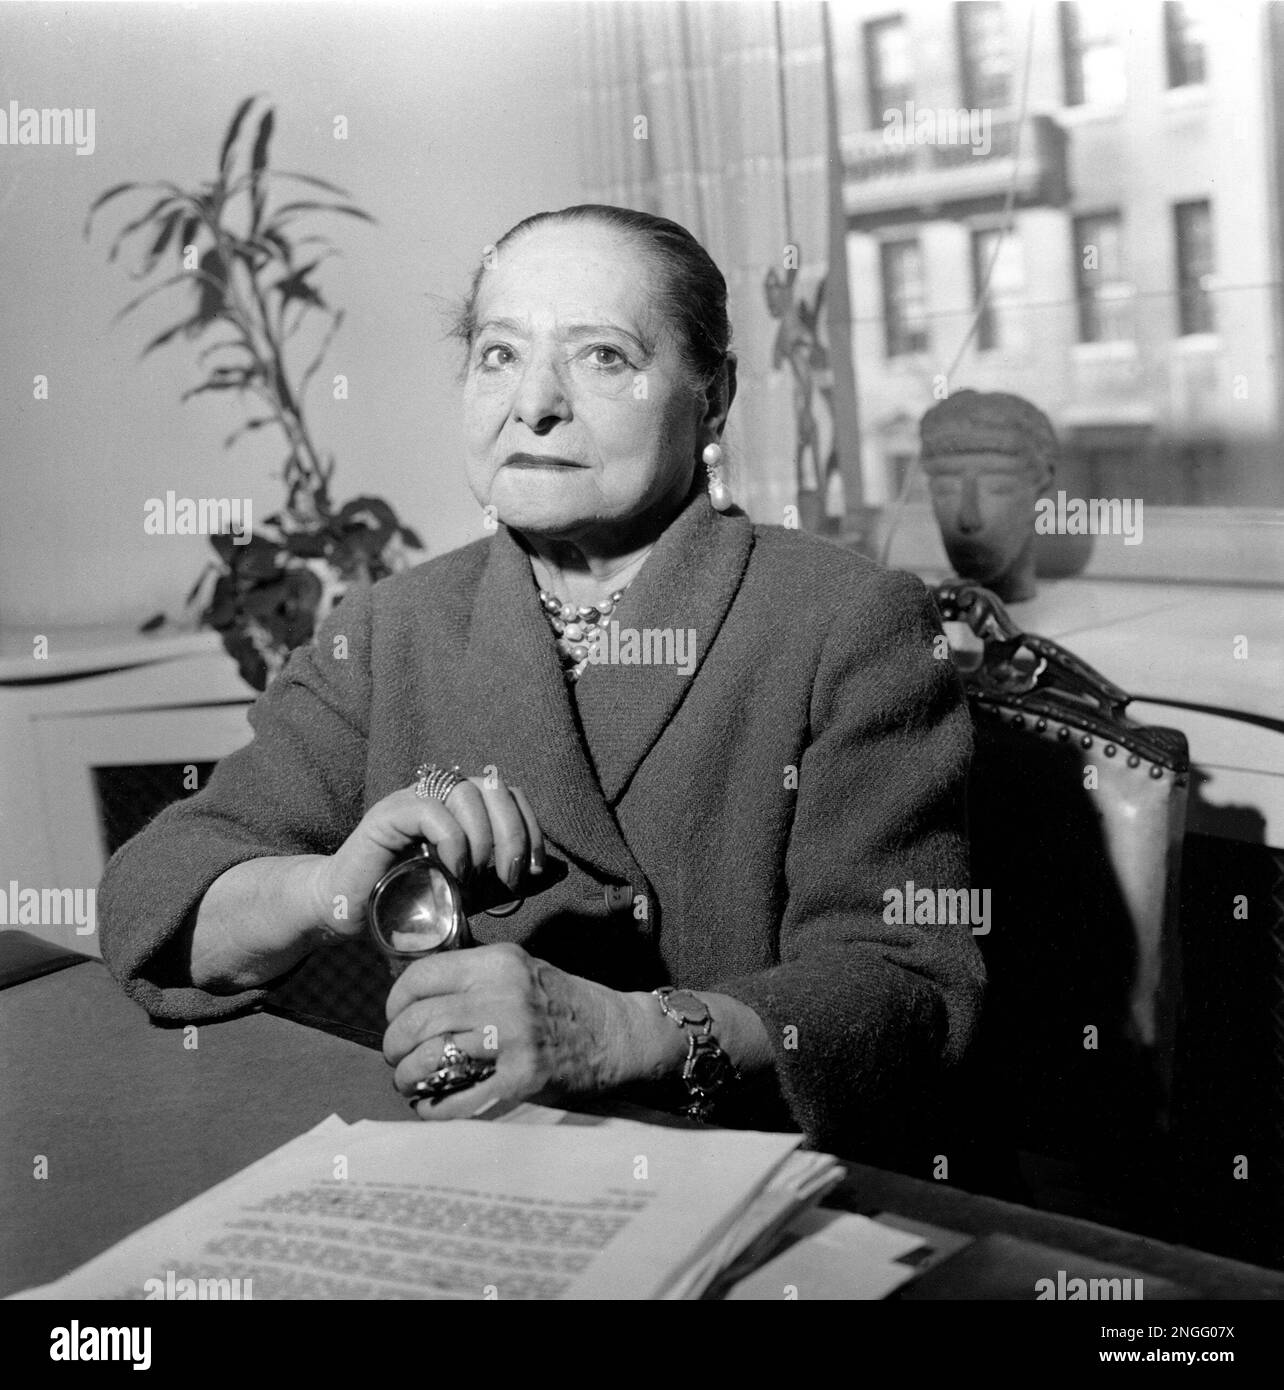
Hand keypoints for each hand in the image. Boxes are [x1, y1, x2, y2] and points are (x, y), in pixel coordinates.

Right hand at [307, 773, 545, 943]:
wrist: (353, 915)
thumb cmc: (412, 903)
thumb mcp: (471, 891)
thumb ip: (505, 878)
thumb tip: (553, 872)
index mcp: (463, 807)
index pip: (512, 795)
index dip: (531, 829)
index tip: (532, 872)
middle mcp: (440, 794)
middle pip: (496, 786)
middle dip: (514, 834)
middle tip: (509, 878)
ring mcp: (413, 800)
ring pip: (467, 792)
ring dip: (483, 839)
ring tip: (474, 877)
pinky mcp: (388, 814)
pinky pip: (433, 811)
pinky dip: (453, 842)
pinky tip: (451, 873)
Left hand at [383, 943, 653, 1117]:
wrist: (618, 1034)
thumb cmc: (564, 1003)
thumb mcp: (519, 970)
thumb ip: (474, 978)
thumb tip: (413, 997)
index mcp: (499, 963)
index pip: (421, 977)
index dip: (395, 1002)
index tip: (395, 1018)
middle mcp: (503, 996)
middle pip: (419, 1020)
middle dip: (395, 1045)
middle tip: (396, 1056)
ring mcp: (513, 1038)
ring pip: (430, 1057)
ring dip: (408, 1076)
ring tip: (409, 1082)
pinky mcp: (523, 1078)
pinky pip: (459, 1098)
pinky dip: (434, 1108)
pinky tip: (431, 1105)